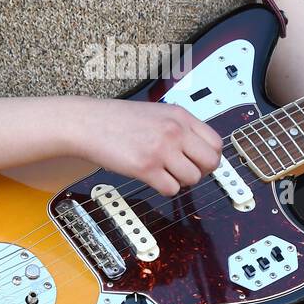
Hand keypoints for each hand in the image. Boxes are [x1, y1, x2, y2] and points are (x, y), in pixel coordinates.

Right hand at [69, 97, 223, 196]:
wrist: (88, 123)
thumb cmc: (116, 119)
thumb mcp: (157, 113)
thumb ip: (179, 128)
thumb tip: (199, 150)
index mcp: (180, 116)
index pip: (216, 142)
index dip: (210, 157)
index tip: (200, 162)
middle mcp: (175, 131)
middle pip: (210, 162)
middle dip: (201, 172)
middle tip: (185, 172)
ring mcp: (161, 149)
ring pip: (192, 179)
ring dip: (180, 181)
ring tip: (164, 173)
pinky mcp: (146, 168)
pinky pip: (171, 189)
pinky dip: (164, 189)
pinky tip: (153, 178)